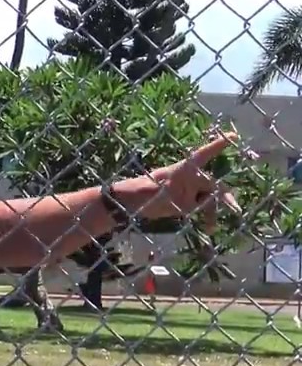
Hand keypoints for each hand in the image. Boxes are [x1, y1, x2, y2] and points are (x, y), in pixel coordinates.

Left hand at [117, 132, 241, 228]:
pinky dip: (207, 217)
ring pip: (210, 199)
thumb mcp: (160, 193)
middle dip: (225, 197)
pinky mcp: (188, 203)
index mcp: (183, 170)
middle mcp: (190, 178)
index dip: (217, 145)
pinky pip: (202, 209)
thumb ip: (182, 197)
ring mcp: (189, 191)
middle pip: (212, 186)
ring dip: (213, 212)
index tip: (232, 137)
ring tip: (211, 227)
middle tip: (234, 207)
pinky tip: (208, 228)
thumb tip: (198, 201)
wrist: (130, 205)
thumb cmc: (142, 193)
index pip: (202, 155)